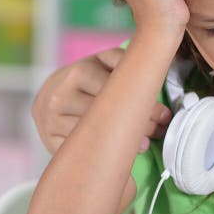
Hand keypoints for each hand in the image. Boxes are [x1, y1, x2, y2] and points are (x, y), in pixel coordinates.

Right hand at [31, 47, 172, 154]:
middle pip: (109, 111)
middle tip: (160, 130)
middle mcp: (61, 92)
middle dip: (141, 122)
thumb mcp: (104, 63)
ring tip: (146, 142)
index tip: (164, 115)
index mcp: (80, 71)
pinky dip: (105, 149)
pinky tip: (122, 151)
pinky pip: (82, 145)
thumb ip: (124, 62)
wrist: (50, 96)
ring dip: (126, 138)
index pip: (118, 86)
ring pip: (96, 130)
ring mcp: (51, 116)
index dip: (145, 101)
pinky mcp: (49, 136)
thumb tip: (157, 71)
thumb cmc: (88, 81)